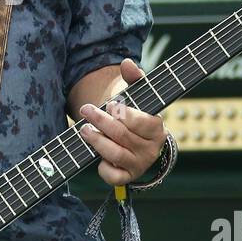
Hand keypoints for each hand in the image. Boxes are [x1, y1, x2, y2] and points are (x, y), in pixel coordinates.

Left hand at [76, 58, 168, 187]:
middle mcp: (151, 149)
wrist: (131, 135)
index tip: (110, 104)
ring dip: (97, 141)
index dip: (123, 113)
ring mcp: (139, 164)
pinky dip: (103, 169)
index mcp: (157, 128)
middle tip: (86, 111)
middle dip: (102, 121)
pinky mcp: (127, 177)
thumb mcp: (136, 93)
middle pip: (123, 136)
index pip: (141, 122)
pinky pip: (114, 177)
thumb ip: (134, 77)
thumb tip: (127, 63)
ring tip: (84, 130)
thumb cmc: (133, 112)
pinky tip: (97, 157)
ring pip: (116, 155)